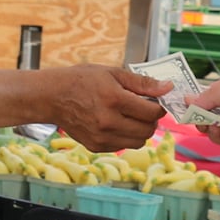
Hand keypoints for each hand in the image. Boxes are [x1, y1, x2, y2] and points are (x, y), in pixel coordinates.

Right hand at [53, 67, 168, 150]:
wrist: (52, 97)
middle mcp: (108, 121)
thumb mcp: (112, 73)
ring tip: (130, 117)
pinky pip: (123, 146)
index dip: (159, 107)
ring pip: (138, 142)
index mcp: (114, 99)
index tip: (155, 101)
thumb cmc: (81, 80)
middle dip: (151, 120)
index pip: (152, 112)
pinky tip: (116, 123)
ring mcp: (101, 137)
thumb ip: (142, 82)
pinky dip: (126, 136)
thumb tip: (168, 87)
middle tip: (144, 109)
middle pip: (148, 130)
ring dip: (141, 130)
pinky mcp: (95, 146)